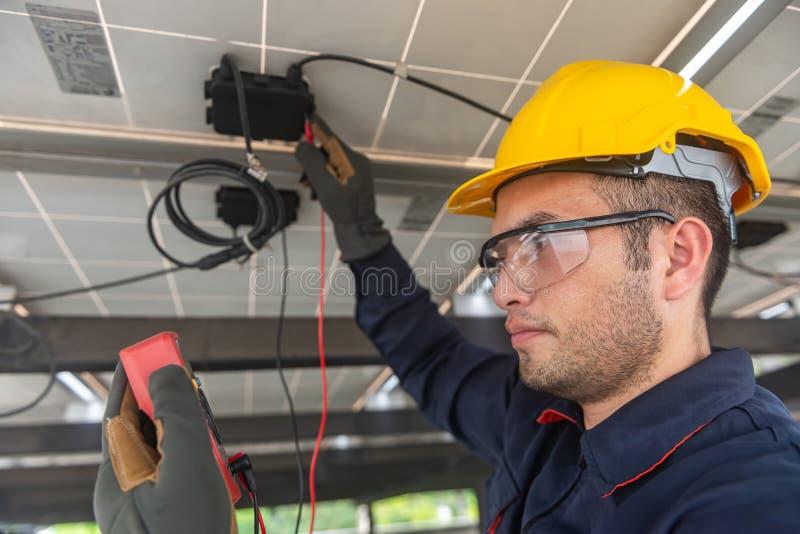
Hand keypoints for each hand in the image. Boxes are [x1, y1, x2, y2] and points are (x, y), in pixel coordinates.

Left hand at [93, 364, 236, 532]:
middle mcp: (130, 488)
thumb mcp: (186, 464)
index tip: (154, 352)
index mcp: (118, 475)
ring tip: (219, 456)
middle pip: (150, 431)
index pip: (119, 413)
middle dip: (176, 413)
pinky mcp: (176, 515)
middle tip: (199, 400)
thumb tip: (165, 372)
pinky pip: (189, 478)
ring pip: (173, 454)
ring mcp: (153, 504)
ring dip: (199, 445)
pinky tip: (226, 476)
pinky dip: (210, 468)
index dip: (135, 381)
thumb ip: (176, 413)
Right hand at [295, 115, 390, 261]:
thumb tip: (302, 145)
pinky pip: (336, 173)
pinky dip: (325, 180)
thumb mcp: (322, 181)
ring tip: (314, 188)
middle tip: (306, 175)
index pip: (329, 136)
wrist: (358, 228)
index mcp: (350, 158)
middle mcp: (356, 162)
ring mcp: (357, 172)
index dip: (316, 126)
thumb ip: (311, 160)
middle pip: (328, 151)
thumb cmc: (344, 207)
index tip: (309, 114)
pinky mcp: (355, 181)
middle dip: (314, 161)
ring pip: (331, 163)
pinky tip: (321, 192)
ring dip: (318, 173)